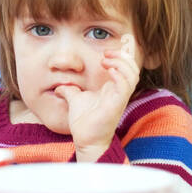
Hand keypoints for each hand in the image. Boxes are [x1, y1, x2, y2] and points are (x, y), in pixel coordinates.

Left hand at [55, 33, 141, 162]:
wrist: (85, 139)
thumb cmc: (84, 122)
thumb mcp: (75, 99)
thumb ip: (69, 90)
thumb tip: (58, 86)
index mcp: (113, 89)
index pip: (126, 68)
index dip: (119, 56)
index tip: (104, 53)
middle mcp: (120, 92)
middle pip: (133, 68)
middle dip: (122, 56)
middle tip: (106, 53)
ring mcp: (120, 98)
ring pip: (133, 75)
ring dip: (121, 63)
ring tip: (106, 60)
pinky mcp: (117, 104)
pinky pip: (125, 86)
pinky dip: (119, 75)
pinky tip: (109, 70)